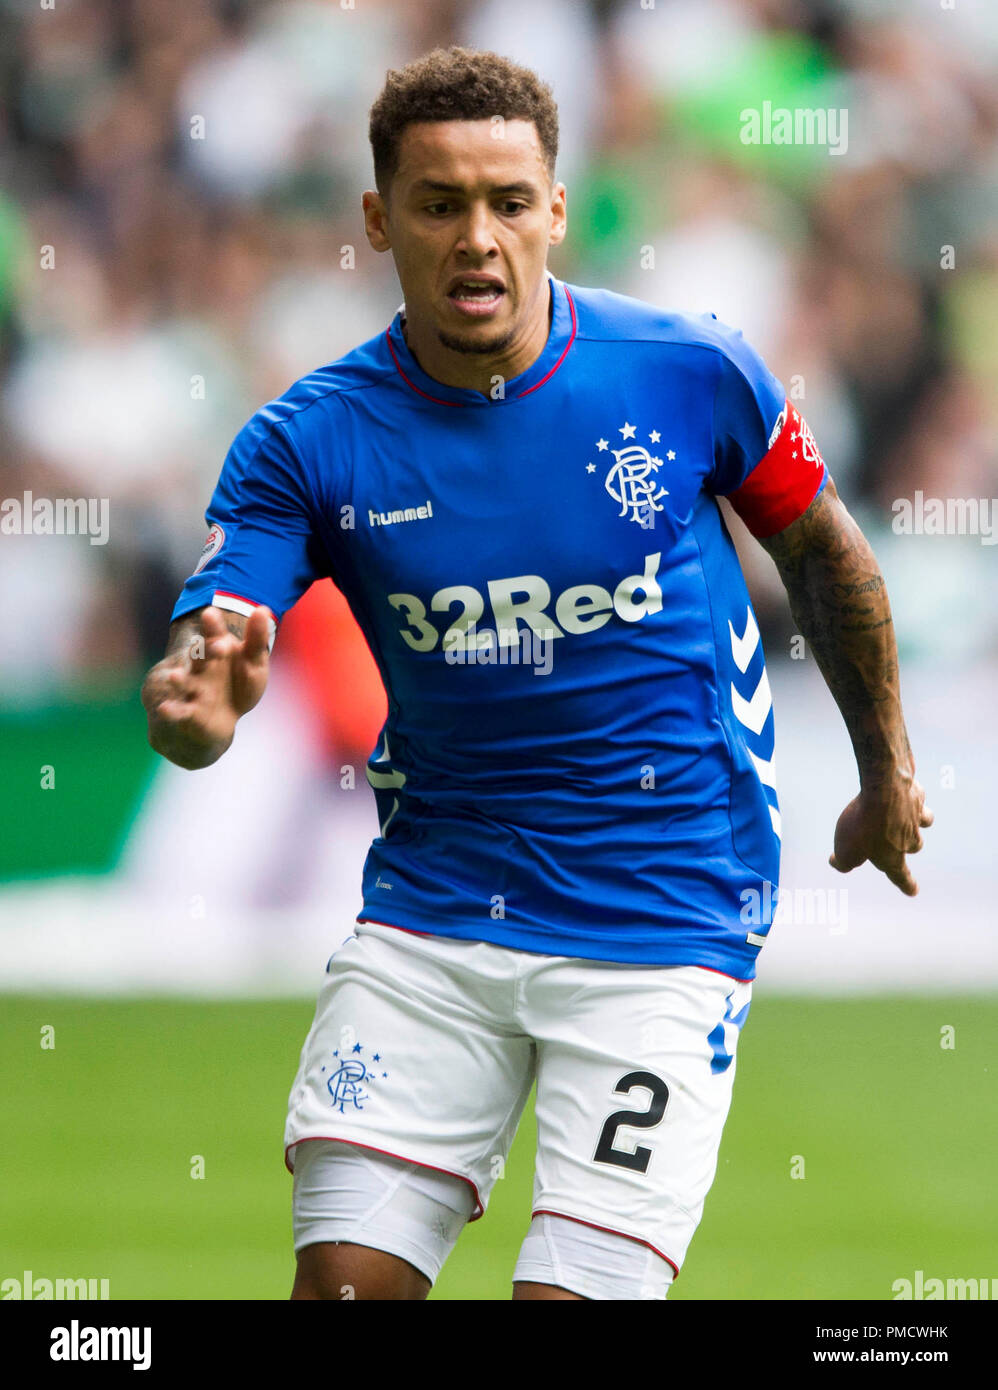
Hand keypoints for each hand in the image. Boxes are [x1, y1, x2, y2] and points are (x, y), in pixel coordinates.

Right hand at [141, 606, 271, 767]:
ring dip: (180, 680)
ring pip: (185, 682)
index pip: (214, 635)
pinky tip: (164, 709)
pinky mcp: (189, 713)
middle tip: (218, 645)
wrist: (223, 719)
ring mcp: (193, 690)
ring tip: (174, 677)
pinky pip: (180, 711)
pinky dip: (172, 710)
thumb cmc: (239, 685)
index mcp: (216, 650)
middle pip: (201, 656)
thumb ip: (256, 638)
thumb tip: (263, 608)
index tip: (211, 613)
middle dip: (206, 650)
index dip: (212, 626)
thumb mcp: (253, 662)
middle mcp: (201, 667)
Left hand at [829, 772, 933, 895]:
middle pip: (915, 845)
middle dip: (908, 846)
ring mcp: (915, 814)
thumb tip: (837, 863)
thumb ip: (843, 862)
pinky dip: (912, 794)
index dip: (906, 885)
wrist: (884, 787)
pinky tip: (901, 786)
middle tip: (896, 841)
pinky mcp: (915, 792)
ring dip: (917, 820)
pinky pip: (916, 796)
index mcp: (894, 856)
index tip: (913, 891)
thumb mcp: (846, 850)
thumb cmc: (865, 823)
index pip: (901, 876)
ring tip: (906, 815)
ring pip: (923, 821)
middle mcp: (909, 837)